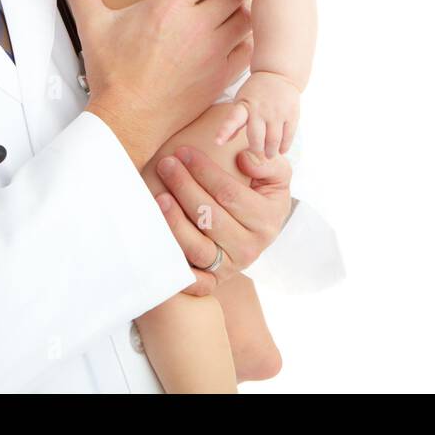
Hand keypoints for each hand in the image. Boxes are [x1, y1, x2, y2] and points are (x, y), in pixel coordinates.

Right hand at [66, 0, 253, 165]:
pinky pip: (247, 48)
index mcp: (169, 8)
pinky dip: (243, 39)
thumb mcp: (93, 29)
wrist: (129, 120)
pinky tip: (229, 38)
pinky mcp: (222, 75)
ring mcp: (214, 52)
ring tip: (225, 9)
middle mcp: (197, 27)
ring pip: (245, 17)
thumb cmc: (114, 76)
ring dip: (238, 10)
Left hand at [148, 144, 293, 296]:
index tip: (184, 152)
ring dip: (176, 223)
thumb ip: (265, 163)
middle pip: (210, 218)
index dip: (204, 172)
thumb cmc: (260, 192)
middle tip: (166, 165)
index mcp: (267, 219)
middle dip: (184, 188)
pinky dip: (180, 273)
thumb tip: (243, 159)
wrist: (257, 228)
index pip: (229, 194)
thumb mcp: (275, 174)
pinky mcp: (215, 281)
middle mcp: (250, 247)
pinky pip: (196, 282)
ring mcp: (231, 266)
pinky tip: (162, 249)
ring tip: (159, 197)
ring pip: (198, 248)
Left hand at [214, 71, 300, 159]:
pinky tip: (281, 149)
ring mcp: (277, 112)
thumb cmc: (255, 93)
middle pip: (257, 139)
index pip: (233, 119)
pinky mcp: (292, 114)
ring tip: (269, 154)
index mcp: (244, 105)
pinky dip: (284, 146)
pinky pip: (288, 135)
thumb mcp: (241, 102)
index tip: (217, 142)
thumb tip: (222, 142)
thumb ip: (234, 122)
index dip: (225, 131)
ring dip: (271, 151)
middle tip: (258, 153)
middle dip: (257, 150)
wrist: (278, 73)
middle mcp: (260, 109)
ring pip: (274, 140)